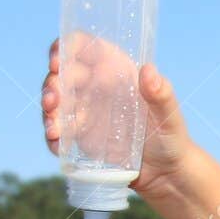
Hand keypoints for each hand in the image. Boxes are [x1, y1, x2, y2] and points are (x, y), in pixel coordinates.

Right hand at [40, 36, 198, 199]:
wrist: (165, 171)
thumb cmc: (171, 135)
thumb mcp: (169, 115)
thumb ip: (161, 94)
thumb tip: (148, 71)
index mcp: (113, 69)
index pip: (82, 47)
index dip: (65, 48)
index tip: (58, 62)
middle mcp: (94, 86)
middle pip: (62, 75)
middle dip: (51, 85)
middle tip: (53, 102)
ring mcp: (84, 111)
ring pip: (56, 104)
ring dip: (49, 112)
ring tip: (54, 128)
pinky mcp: (79, 136)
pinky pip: (59, 133)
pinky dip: (53, 137)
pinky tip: (56, 143)